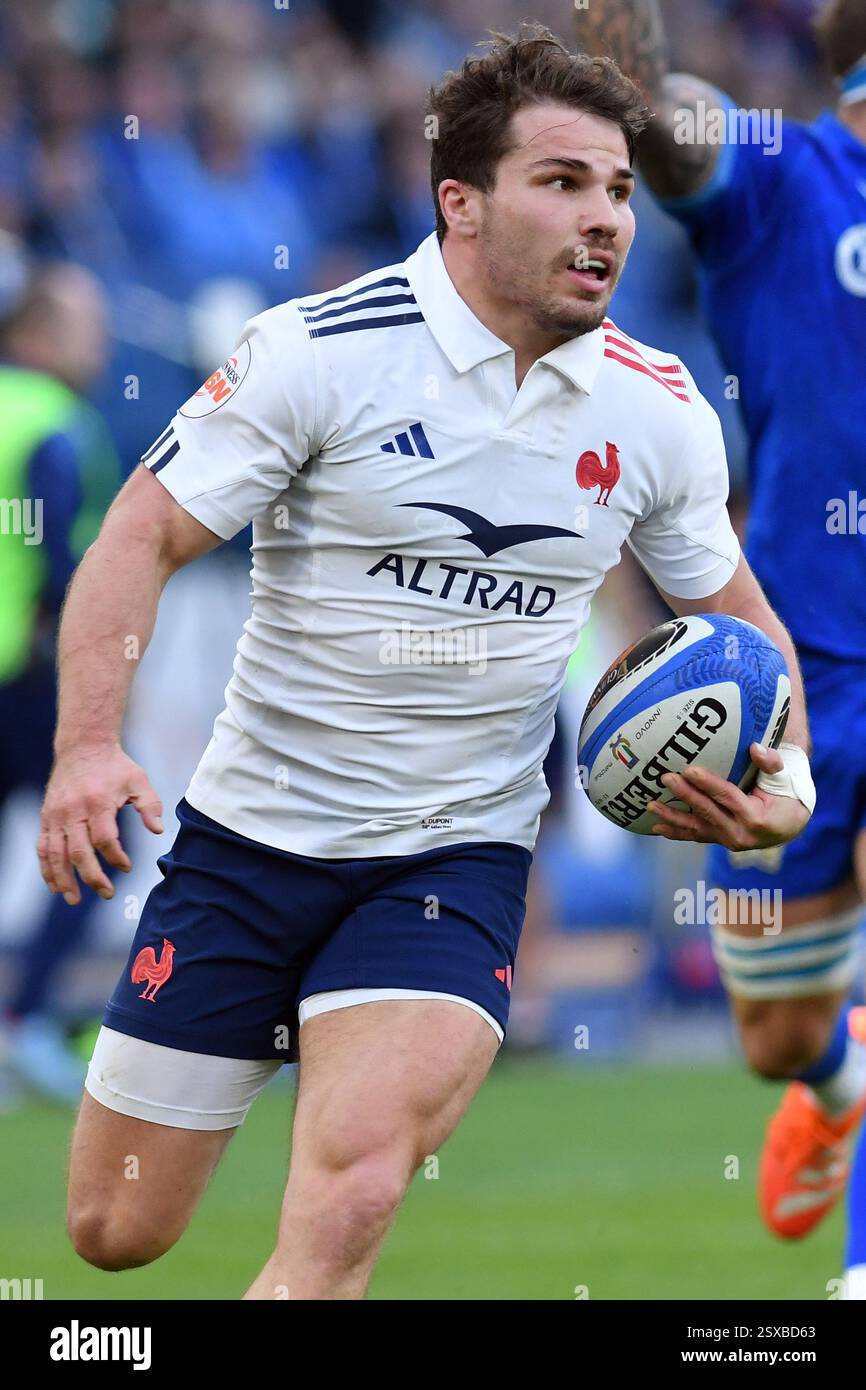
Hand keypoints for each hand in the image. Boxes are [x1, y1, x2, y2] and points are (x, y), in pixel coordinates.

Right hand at [38, 744, 162, 905]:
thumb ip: (150, 805)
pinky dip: (47, 868)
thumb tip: (157, 831)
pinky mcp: (47, 817)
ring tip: (73, 899)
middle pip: (79, 852)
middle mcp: (73, 811)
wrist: (82, 746)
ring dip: (64, 880)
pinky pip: (43, 847)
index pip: (105, 839)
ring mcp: (56, 815)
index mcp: (97, 802)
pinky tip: (55, 885)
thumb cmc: (115, 766)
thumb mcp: (139, 780)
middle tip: (107, 893)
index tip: (127, 867)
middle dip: (92, 877)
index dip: (116, 858)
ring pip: (56, 854)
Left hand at [646, 743, 810, 850]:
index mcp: (756, 817)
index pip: (728, 797)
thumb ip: (771, 763)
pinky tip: (657, 826)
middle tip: (665, 778)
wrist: (790, 823)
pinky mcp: (720, 840)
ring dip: (672, 817)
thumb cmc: (786, 792)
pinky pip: (696, 835)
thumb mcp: (784, 776)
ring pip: (696, 827)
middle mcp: (740, 833)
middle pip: (707, 811)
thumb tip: (755, 748)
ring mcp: (728, 840)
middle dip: (685, 795)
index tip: (690, 770)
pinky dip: (676, 831)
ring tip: (650, 805)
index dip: (708, 784)